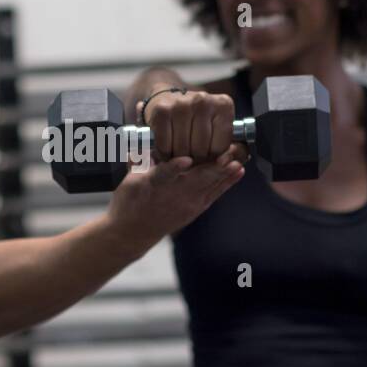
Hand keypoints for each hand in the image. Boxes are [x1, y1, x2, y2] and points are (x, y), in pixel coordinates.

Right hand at [107, 149, 243, 244]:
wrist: (131, 234)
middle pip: (194, 181)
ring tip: (238, 163)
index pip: (162, 174)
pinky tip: (238, 173)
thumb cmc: (129, 203)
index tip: (185, 160)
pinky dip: (226, 183)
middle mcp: (171, 195)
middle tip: (227, 155)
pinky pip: (213, 194)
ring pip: (208, 186)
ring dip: (224, 174)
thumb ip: (139, 157)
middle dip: (212, 168)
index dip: (174, 167)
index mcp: (151, 184)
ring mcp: (185, 204)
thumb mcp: (129, 180)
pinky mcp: (194, 210)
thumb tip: (144, 132)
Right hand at [138, 87, 247, 166]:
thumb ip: (235, 151)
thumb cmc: (197, 121)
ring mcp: (182, 104)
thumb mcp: (220, 131)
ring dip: (178, 159)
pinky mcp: (162, 111)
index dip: (212, 159)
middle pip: (201, 150)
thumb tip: (233, 166)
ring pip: (182, 150)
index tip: (207, 154)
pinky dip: (164, 153)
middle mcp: (204, 101)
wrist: (168, 100)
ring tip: (179, 153)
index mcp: (224, 105)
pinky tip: (168, 148)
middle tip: (191, 156)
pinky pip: (165, 146)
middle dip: (194, 161)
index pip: (220, 148)